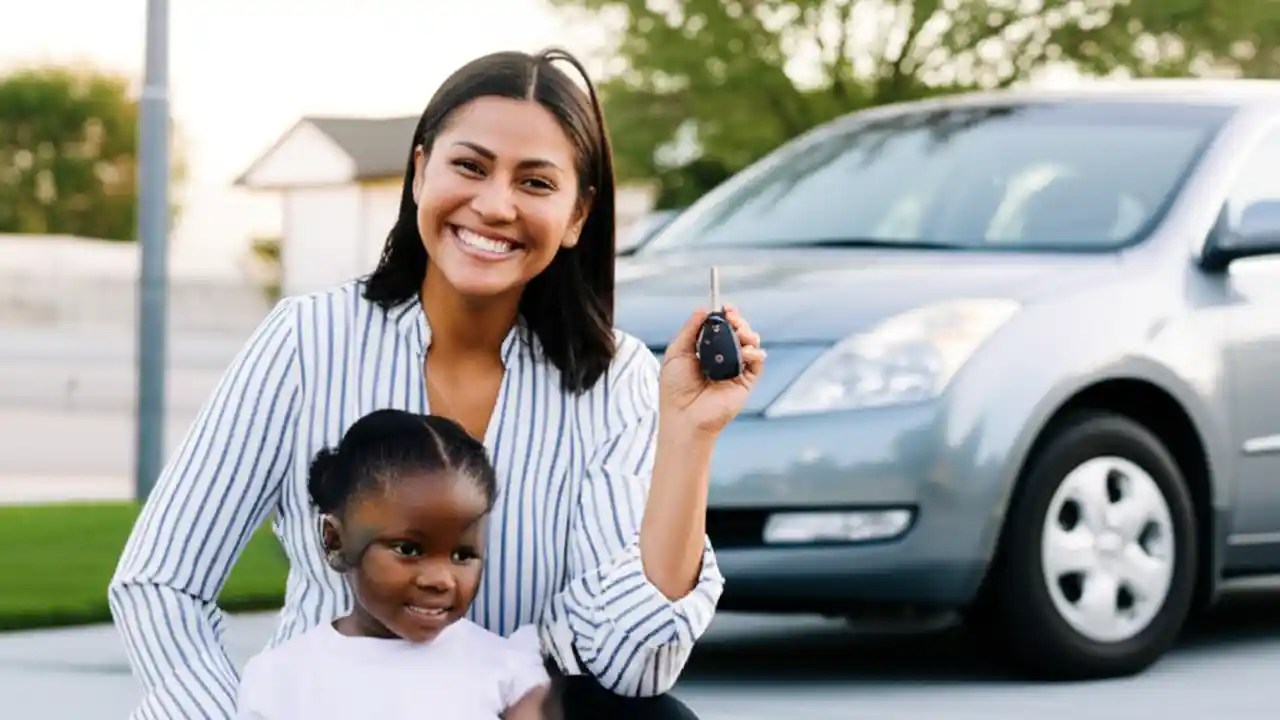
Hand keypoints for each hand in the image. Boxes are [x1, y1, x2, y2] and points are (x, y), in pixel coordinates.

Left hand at [659, 304, 765, 434]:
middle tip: (733, 317)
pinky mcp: (745, 382)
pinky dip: (755, 352)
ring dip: (749, 333)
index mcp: (705, 352)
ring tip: (740, 332)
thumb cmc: (675, 389)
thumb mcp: (677, 353)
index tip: (726, 308)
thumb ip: (690, 330)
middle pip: (738, 333)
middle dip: (739, 321)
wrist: (684, 416)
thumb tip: (703, 310)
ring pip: (750, 344)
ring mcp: (735, 370)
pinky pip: (757, 362)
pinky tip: (745, 351)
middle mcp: (722, 359)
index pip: (720, 328)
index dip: (725, 316)